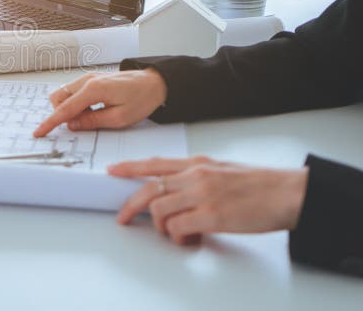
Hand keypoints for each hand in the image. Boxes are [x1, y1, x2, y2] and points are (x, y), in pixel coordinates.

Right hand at [33, 69, 166, 136]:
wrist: (155, 83)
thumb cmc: (141, 98)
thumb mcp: (119, 118)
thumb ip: (92, 122)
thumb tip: (72, 125)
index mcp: (93, 89)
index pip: (64, 109)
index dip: (50, 122)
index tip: (39, 131)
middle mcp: (87, 80)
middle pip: (59, 99)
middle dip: (62, 114)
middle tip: (81, 124)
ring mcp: (89, 78)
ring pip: (65, 94)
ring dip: (70, 109)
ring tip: (91, 117)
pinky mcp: (92, 79)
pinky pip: (74, 92)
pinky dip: (77, 103)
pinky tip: (93, 110)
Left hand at [108, 157, 308, 243]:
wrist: (289, 192)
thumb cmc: (261, 184)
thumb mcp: (223, 170)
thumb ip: (198, 177)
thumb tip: (178, 192)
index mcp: (198, 163)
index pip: (155, 163)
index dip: (130, 167)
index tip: (113, 170)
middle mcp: (196, 175)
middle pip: (149, 189)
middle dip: (131, 206)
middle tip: (124, 218)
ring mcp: (203, 194)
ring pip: (159, 210)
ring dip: (162, 227)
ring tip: (176, 233)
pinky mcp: (212, 215)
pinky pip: (178, 227)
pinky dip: (178, 237)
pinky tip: (189, 239)